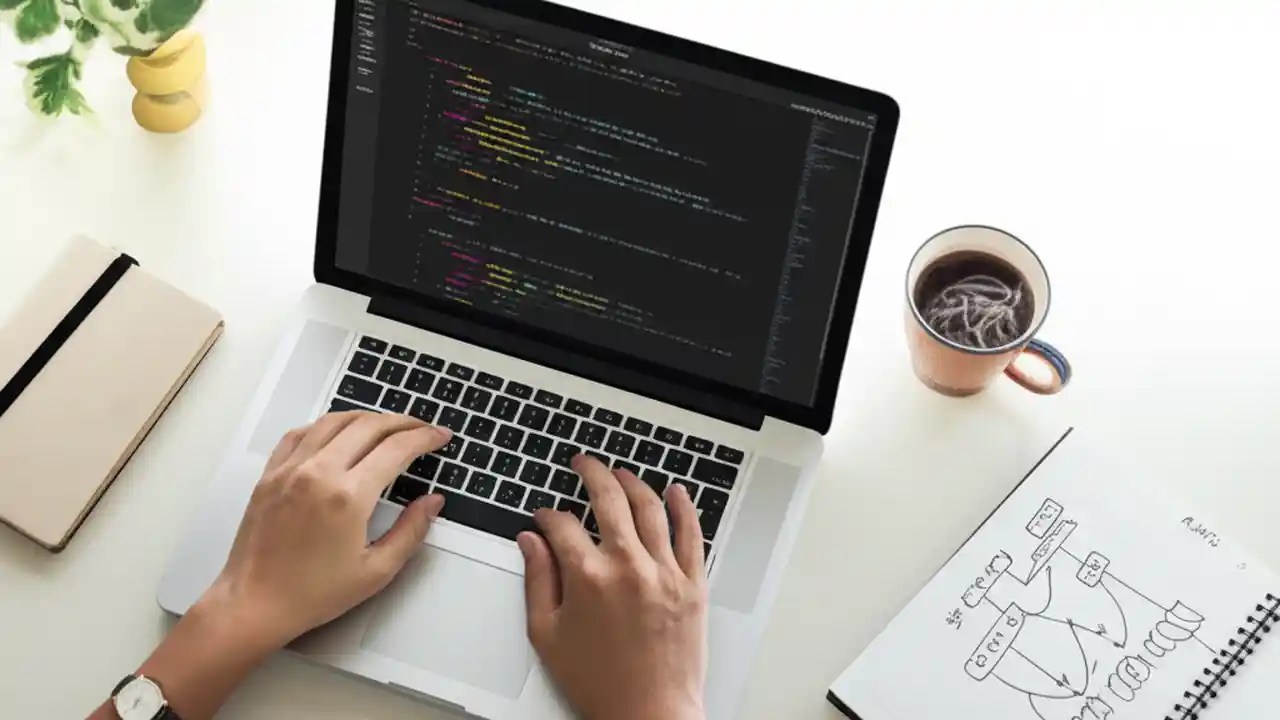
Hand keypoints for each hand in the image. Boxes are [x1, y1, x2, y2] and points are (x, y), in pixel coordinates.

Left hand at [200, 411, 450, 649]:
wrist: (254, 604)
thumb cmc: (313, 594)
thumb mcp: (376, 571)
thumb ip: (411, 531)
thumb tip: (433, 501)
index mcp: (348, 497)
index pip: (396, 449)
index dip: (425, 438)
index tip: (440, 436)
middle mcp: (318, 473)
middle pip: (369, 426)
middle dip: (402, 422)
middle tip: (421, 429)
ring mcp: (290, 469)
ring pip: (335, 421)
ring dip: (367, 418)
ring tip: (387, 426)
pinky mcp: (270, 474)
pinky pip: (301, 433)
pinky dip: (327, 425)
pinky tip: (339, 432)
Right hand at [519, 456, 707, 719]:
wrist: (649, 713)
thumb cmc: (598, 682)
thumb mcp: (547, 635)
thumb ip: (537, 580)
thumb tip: (530, 541)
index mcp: (588, 577)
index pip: (563, 525)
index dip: (548, 516)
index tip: (544, 517)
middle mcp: (628, 566)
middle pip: (609, 498)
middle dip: (592, 473)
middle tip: (584, 463)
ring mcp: (665, 572)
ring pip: (650, 508)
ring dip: (633, 482)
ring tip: (621, 472)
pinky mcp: (693, 584)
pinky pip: (692, 534)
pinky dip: (684, 508)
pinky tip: (677, 492)